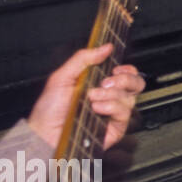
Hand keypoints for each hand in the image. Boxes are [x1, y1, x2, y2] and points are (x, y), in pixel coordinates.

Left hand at [27, 44, 143, 150]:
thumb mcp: (61, 78)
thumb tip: (106, 47)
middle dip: (125, 79)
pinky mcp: (116, 127)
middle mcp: (109, 97)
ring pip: (130, 97)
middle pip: (136, 83)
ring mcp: (113, 112)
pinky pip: (124, 113)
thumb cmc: (49, 111)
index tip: (116, 68)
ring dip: (111, 94)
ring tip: (92, 98)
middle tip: (107, 82)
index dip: (127, 69)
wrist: (44, 134)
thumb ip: (83, 59)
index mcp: (99, 84)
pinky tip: (96, 108)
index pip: (125, 73)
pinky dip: (111, 107)